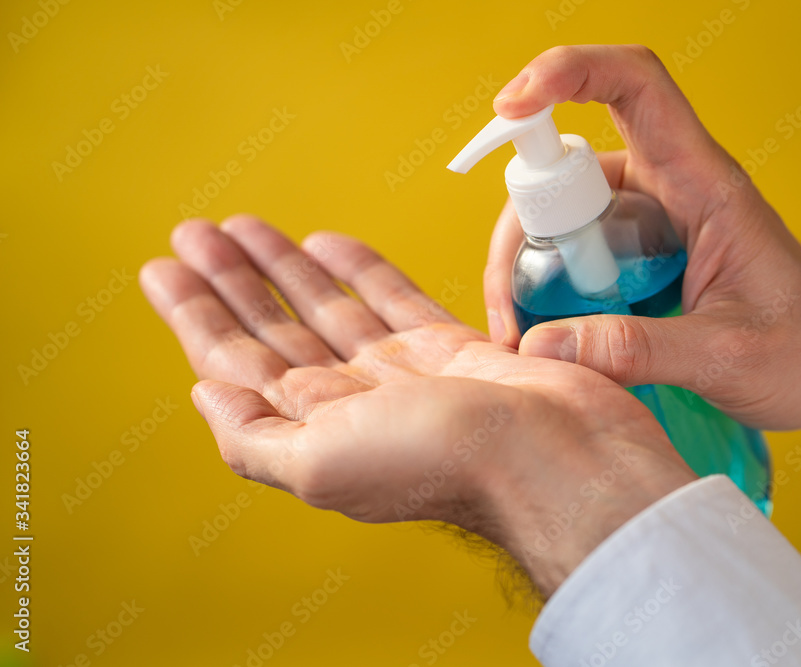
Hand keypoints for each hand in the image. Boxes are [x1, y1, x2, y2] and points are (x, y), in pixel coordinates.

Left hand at [140, 215, 695, 595]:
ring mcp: (404, 372)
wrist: (555, 454)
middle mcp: (355, 401)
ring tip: (243, 227)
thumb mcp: (319, 464)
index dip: (199, 317)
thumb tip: (203, 395)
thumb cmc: (444, 465)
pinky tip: (326, 245)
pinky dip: (358, 270)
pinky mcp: (451, 347)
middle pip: (277, 330)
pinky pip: (392, 298)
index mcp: (317, 430)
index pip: (238, 365)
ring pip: (329, 308)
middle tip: (195, 233)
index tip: (166, 272)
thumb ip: (253, 437)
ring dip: (282, 267)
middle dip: (232, 282)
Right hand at [484, 45, 800, 464]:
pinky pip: (580, 249)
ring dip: (528, 263)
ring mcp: (655, 222)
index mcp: (705, 185)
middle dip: (521, 221)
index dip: (569, 73)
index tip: (510, 108)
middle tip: (506, 307)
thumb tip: (543, 345)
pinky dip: (550, 284)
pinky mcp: (646, 256)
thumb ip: (636, 351)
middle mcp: (674, 189)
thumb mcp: (725, 358)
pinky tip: (543, 333)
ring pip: (566, 211)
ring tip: (518, 335)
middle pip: (571, 165)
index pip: (636, 87)